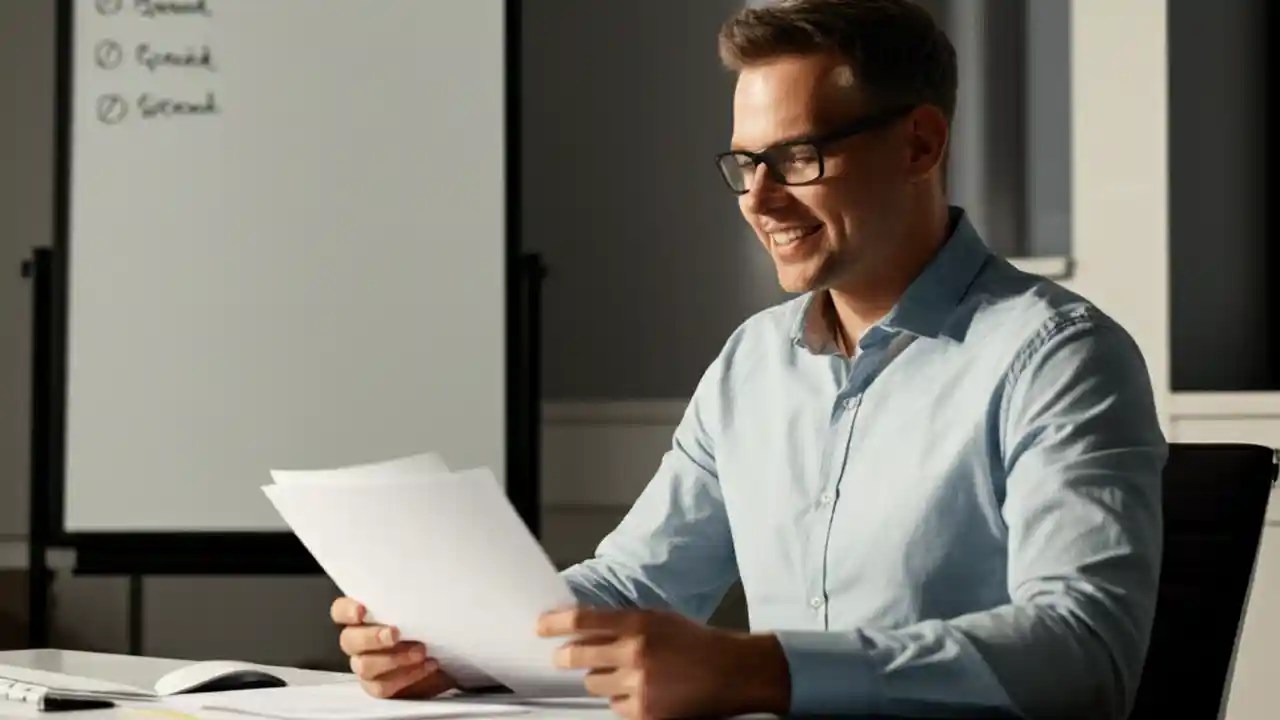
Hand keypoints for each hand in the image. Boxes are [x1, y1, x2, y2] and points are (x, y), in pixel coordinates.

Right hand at [330, 597, 456, 698]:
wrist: (442, 657)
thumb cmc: (426, 627)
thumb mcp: (420, 610)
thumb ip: (408, 602)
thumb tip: (419, 587)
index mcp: (362, 618)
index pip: (340, 611)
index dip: (347, 611)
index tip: (362, 611)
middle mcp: (357, 642)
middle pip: (349, 640)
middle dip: (372, 637)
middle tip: (395, 634)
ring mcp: (365, 666)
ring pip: (364, 666)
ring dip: (394, 659)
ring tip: (420, 652)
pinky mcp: (377, 686)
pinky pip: (382, 687)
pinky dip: (406, 676)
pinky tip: (426, 666)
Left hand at [538, 608, 789, 719]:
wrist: (732, 672)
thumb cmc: (695, 642)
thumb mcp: (659, 619)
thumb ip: (624, 623)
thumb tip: (585, 627)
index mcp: (638, 622)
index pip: (583, 620)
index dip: (555, 623)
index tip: (540, 626)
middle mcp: (635, 652)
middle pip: (577, 657)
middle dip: (567, 657)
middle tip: (563, 657)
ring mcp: (639, 684)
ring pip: (595, 684)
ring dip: (603, 680)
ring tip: (628, 675)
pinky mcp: (645, 712)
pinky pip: (615, 706)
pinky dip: (623, 701)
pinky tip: (644, 693)